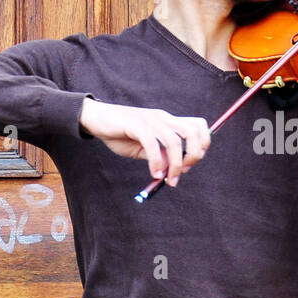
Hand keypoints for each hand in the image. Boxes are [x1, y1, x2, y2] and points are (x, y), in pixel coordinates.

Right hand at [78, 98, 210, 185]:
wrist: (95, 119)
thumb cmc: (120, 133)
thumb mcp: (143, 147)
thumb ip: (159, 155)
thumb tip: (173, 169)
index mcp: (167, 121)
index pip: (198, 126)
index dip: (202, 145)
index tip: (190, 164)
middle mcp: (163, 118)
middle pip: (193, 132)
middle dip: (195, 155)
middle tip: (183, 172)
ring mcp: (150, 120)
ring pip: (175, 141)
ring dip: (175, 165)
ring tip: (169, 179)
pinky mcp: (137, 124)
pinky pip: (153, 145)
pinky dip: (157, 162)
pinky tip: (154, 173)